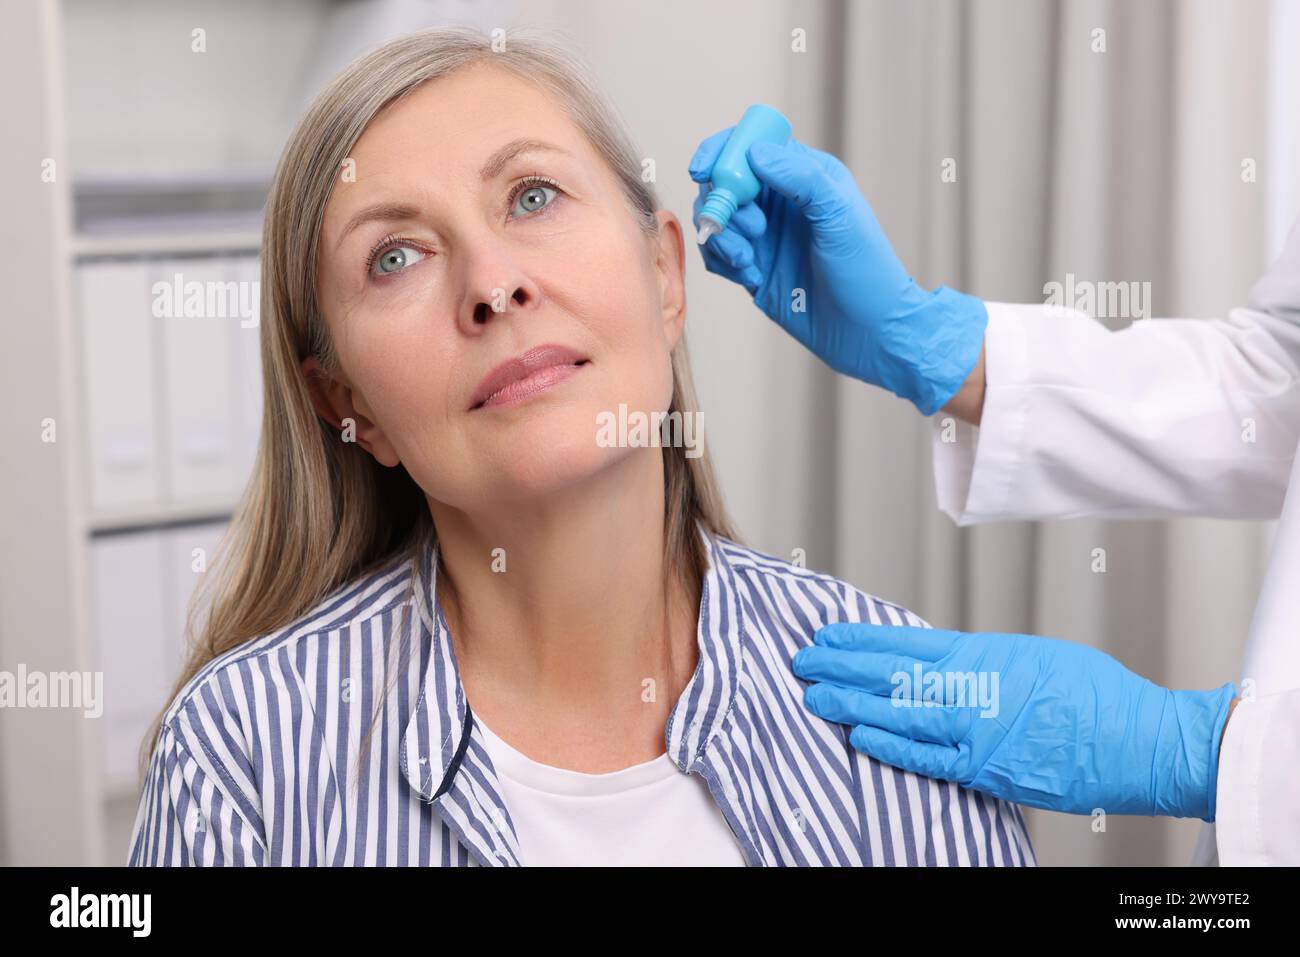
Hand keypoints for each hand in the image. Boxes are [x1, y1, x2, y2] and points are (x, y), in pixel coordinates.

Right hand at [688, 129, 987, 414]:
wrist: (867, 332)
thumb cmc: (866, 272)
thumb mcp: (839, 215)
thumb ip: (800, 178)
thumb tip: (755, 153)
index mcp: (804, 177)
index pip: (752, 147)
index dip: (722, 152)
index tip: (703, 170)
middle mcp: (780, 202)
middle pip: (724, 182)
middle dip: (723, 202)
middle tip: (752, 230)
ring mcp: (764, 237)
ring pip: (716, 219)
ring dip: (722, 236)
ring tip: (748, 259)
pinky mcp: (753, 268)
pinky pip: (717, 254)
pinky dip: (721, 261)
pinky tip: (749, 276)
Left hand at [791, 622, 1236, 819]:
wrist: (1140, 741)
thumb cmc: (1094, 694)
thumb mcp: (1030, 655)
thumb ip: (980, 659)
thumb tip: (942, 662)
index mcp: (982, 654)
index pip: (903, 643)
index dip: (859, 640)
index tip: (827, 636)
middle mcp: (971, 690)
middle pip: (890, 676)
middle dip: (842, 669)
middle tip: (804, 662)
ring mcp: (975, 732)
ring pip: (898, 715)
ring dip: (853, 706)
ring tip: (815, 697)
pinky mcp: (986, 771)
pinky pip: (927, 759)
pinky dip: (890, 748)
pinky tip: (860, 738)